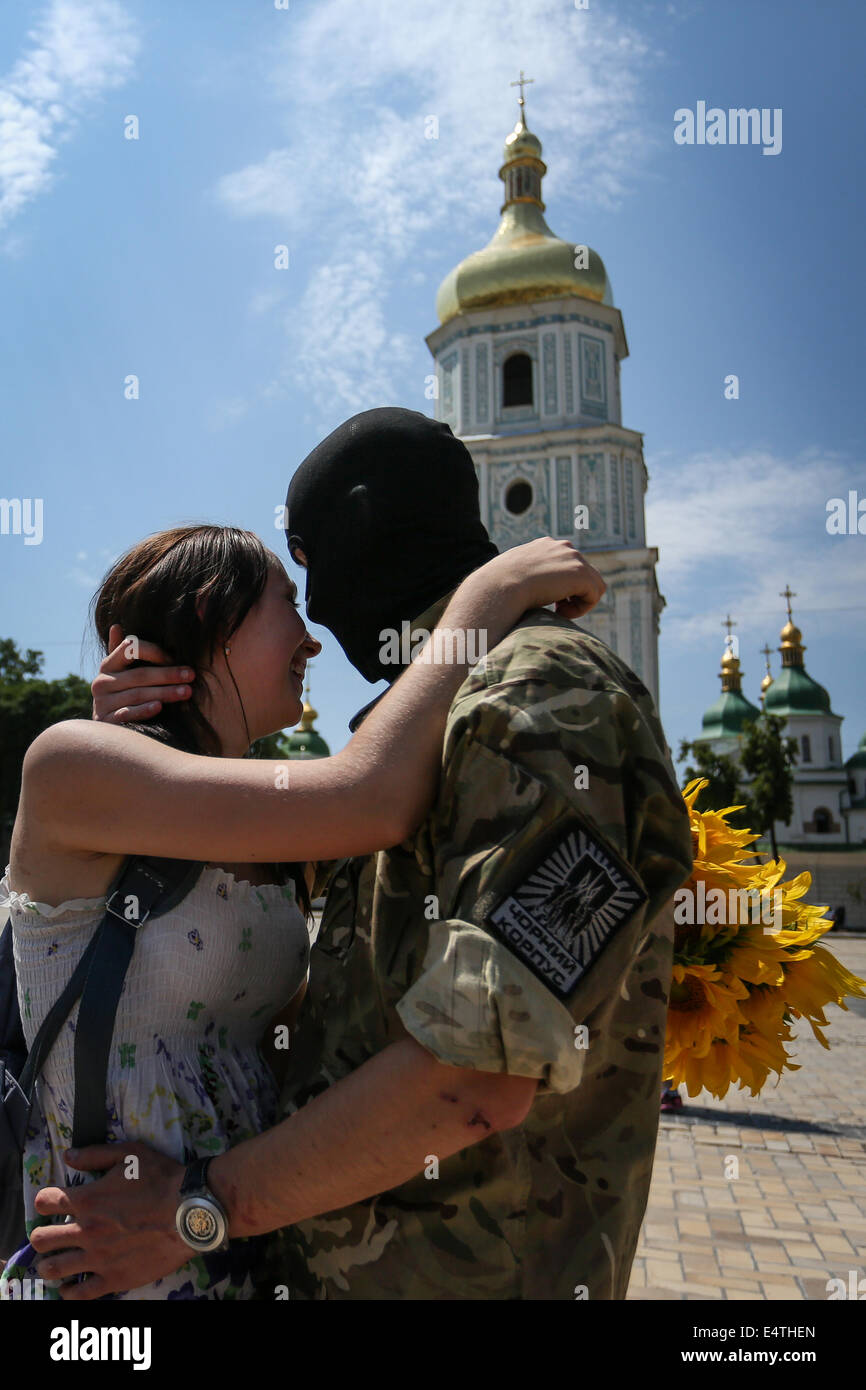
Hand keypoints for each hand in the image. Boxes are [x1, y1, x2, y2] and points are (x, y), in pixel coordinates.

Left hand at [30, 1142, 189, 1299]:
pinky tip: (68, 1287)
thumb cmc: (162, 1179)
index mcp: (87, 1199)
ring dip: (48, 1264)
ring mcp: (98, 1258)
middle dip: (41, 1235)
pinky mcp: (114, 1278)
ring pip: (53, 1269)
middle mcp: (85, 1231)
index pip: (43, 1201)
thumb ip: (95, 1154)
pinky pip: (79, 1294)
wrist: (191, 1211)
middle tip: (49, 1235)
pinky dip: (68, 1292)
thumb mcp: (130, 1153)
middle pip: (41, 1239)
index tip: (50, 1202)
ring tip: (54, 1262)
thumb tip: (68, 1156)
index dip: (44, 1200)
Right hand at [92, 623, 194, 723]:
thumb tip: (116, 625)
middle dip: (167, 675)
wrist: (106, 729)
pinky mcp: (106, 721)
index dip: (154, 652)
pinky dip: (143, 710)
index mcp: (108, 664)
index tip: (176, 658)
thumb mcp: (122, 671)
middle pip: (139, 674)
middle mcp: (102, 681)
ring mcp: (102, 702)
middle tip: (191, 675)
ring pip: (137, 694)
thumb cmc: (123, 694)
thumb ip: (124, 652)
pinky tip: (159, 707)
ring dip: (164, 693)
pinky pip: (126, 713)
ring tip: (186, 692)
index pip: (130, 649)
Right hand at [478, 538, 605, 619]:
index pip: (569, 565)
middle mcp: (564, 547)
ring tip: (558, 611)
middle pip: (585, 574)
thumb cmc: (500, 586)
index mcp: (547, 545)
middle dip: (572, 594)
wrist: (500, 585)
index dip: (562, 587)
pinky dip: (580, 609)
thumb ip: (528, 576)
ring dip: (578, 602)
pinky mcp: (581, 574)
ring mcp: (574, 558)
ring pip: (594, 585)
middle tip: (554, 607)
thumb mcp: (514, 576)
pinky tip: (559, 612)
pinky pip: (594, 595)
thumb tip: (530, 587)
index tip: (546, 599)